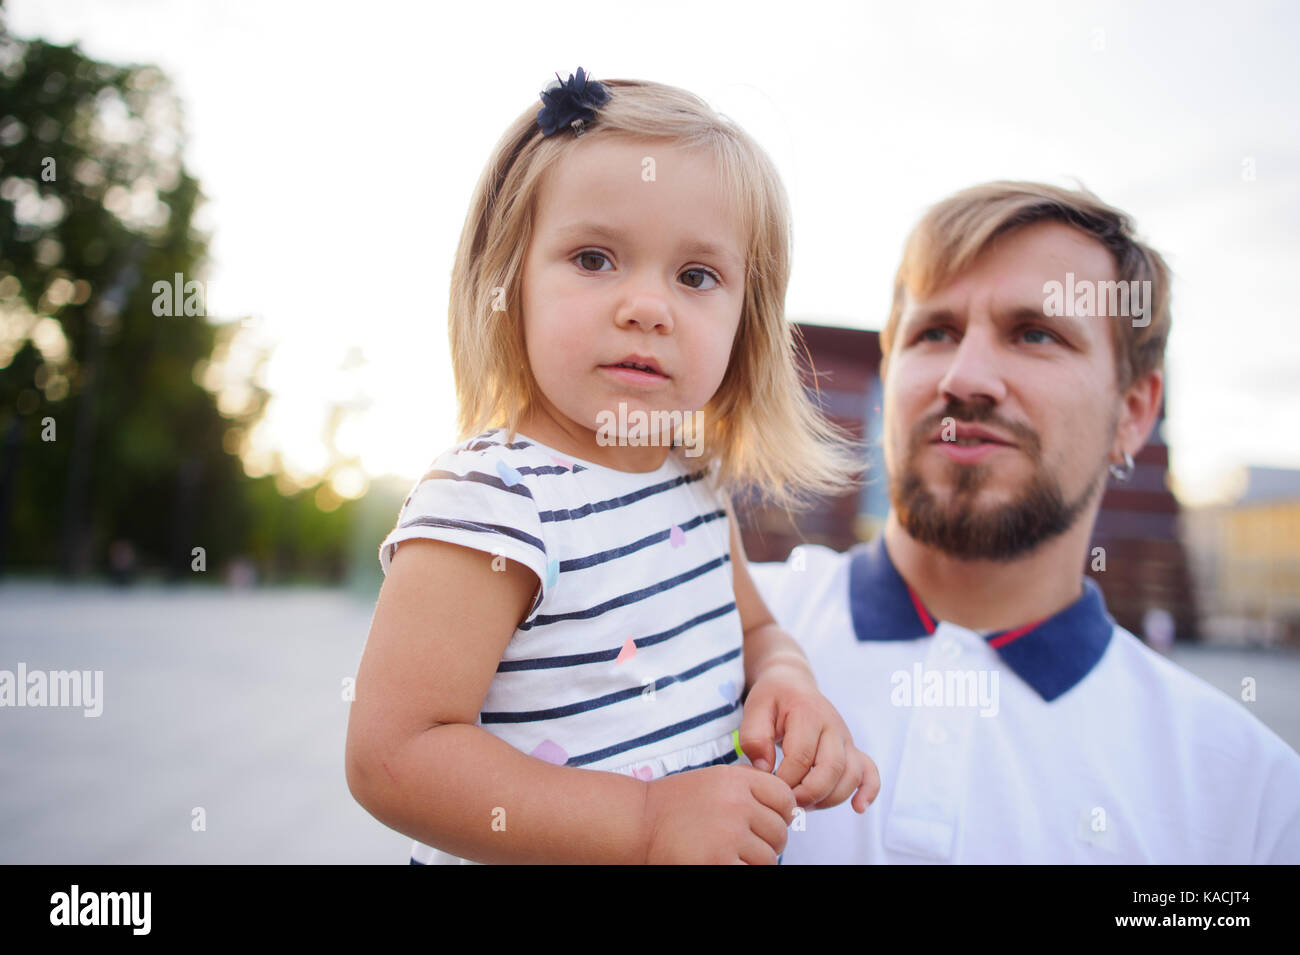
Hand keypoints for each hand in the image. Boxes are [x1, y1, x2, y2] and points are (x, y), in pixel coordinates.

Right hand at [640, 765, 796, 863]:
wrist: (639, 823)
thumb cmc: (674, 804)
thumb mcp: (714, 779)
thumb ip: (749, 787)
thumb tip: (788, 807)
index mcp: (737, 780)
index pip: (784, 797)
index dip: (781, 812)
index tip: (769, 820)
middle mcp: (736, 804)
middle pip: (779, 831)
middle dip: (768, 841)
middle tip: (746, 843)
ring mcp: (728, 835)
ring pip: (769, 858)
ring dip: (756, 861)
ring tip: (733, 855)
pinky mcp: (717, 863)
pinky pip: (751, 872)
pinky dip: (742, 870)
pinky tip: (724, 862)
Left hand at [739, 657, 880, 812]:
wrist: (792, 682)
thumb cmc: (773, 698)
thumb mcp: (755, 708)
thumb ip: (754, 737)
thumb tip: (764, 769)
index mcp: (808, 714)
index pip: (801, 757)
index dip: (784, 780)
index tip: (768, 788)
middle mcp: (833, 726)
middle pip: (831, 769)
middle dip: (808, 794)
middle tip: (787, 802)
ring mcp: (845, 738)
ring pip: (851, 775)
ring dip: (829, 799)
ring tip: (805, 805)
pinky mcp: (851, 749)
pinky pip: (869, 770)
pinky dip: (868, 791)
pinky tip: (858, 807)